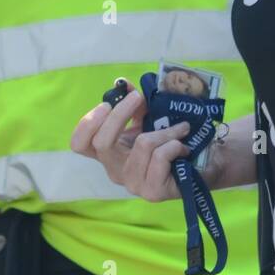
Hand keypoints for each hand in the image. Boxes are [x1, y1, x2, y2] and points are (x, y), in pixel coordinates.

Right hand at [70, 80, 194, 200]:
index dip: (86, 124)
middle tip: (137, 97)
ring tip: (180, 129)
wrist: (195, 172)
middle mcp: (115, 170)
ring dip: (164, 130)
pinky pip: (160, 156)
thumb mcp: (146, 122)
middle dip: (120, 114)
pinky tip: (183, 148)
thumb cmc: (166, 146)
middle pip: (102, 142)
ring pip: (142, 144)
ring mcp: (132, 183)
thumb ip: (133, 104)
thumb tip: (124, 84)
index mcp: (109, 153)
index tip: (106, 104)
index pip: (79, 144)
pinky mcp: (151, 191)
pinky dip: (174, 144)